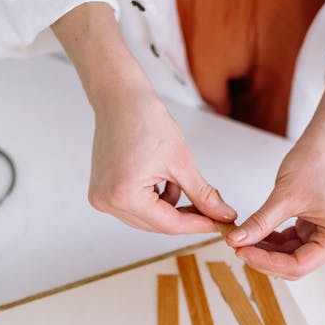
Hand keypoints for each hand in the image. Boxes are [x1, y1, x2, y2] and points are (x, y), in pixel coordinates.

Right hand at [89, 91, 235, 232]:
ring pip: (147, 218)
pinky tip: (161, 180)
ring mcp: (102, 198)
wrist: (120, 99)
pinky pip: (134, 207)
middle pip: (156, 225)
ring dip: (168, 208)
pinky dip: (153, 201)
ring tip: (178, 181)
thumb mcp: (181, 161)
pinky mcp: (102, 192)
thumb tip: (222, 215)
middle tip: (209, 209)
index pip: (169, 224)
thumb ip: (202, 195)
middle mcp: (108, 202)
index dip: (197, 225)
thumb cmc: (145, 120)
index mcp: (125, 196)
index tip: (218, 223)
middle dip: (184, 217)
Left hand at [224, 47, 324, 278]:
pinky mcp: (316, 226)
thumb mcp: (285, 196)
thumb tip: (235, 241)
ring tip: (241, 238)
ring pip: (290, 255)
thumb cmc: (318, 160)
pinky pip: (290, 241)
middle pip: (295, 264)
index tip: (241, 251)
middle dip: (265, 257)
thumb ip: (260, 223)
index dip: (267, 261)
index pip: (299, 265)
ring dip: (265, 249)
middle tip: (237, 246)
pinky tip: (252, 232)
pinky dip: (271, 239)